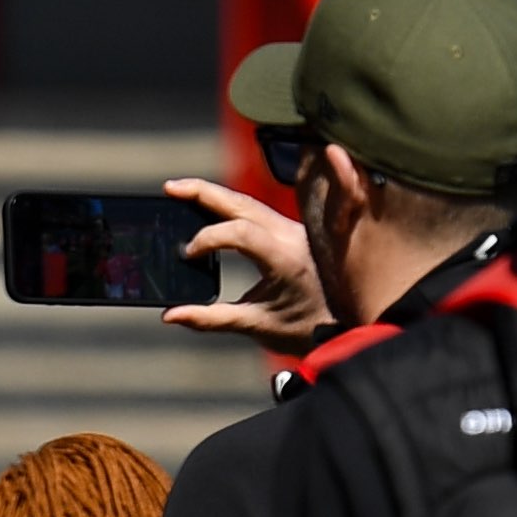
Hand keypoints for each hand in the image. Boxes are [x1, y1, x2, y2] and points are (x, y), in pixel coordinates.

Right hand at [161, 178, 331, 354]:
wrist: (346, 326)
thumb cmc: (305, 329)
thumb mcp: (257, 326)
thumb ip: (211, 319)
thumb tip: (170, 315)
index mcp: (285, 258)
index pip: (240, 233)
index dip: (208, 239)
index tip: (188, 255)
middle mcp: (291, 236)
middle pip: (242, 203)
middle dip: (203, 192)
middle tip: (170, 187)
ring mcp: (293, 230)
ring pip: (248, 202)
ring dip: (214, 195)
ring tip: (181, 191)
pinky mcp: (291, 231)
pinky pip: (256, 211)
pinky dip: (229, 207)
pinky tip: (208, 207)